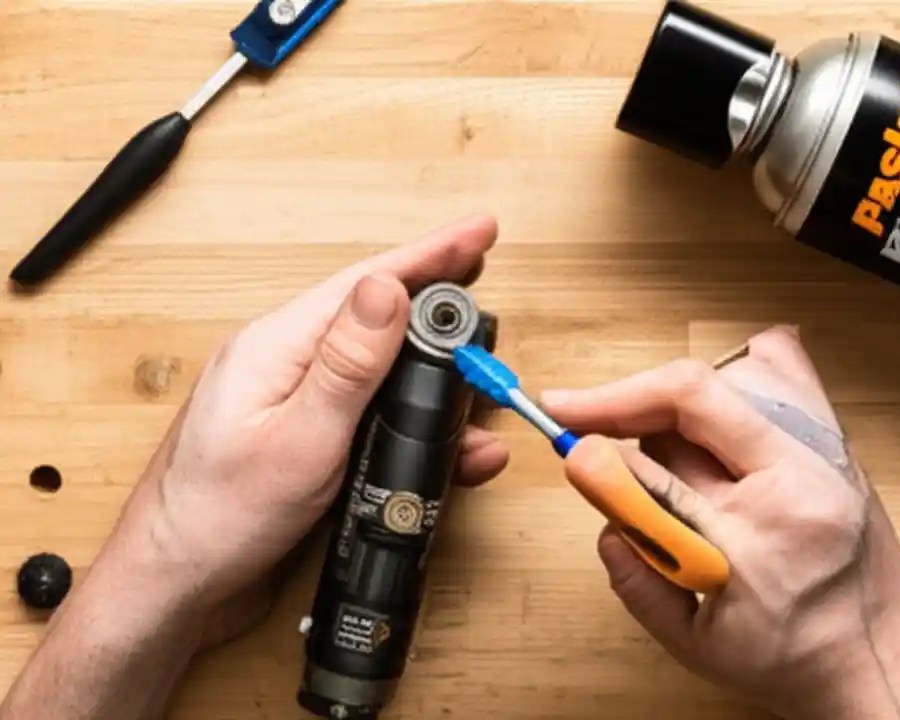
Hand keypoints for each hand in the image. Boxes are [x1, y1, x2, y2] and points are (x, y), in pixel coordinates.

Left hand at [3, 217, 510, 719]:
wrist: (176, 588)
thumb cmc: (219, 518)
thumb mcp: (299, 436)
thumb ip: (348, 363)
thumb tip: (387, 288)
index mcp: (276, 347)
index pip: (367, 284)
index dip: (430, 255)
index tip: (479, 231)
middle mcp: (285, 364)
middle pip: (378, 318)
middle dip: (441, 313)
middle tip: (490, 314)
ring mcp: (293, 400)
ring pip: (381, 370)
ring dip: (435, 381)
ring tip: (479, 393)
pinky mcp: (304, 438)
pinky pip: (369, 412)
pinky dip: (412, 422)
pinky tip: (443, 444)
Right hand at [542, 328, 899, 719]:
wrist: (879, 662)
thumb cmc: (791, 659)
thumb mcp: (694, 644)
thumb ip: (636, 581)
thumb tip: (598, 506)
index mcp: (757, 542)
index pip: (657, 468)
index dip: (599, 434)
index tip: (562, 418)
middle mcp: (801, 480)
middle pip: (695, 397)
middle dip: (627, 400)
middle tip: (585, 413)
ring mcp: (827, 452)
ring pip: (735, 373)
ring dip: (681, 397)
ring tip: (660, 437)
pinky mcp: (838, 441)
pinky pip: (788, 367)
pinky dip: (741, 374)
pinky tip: (717, 409)